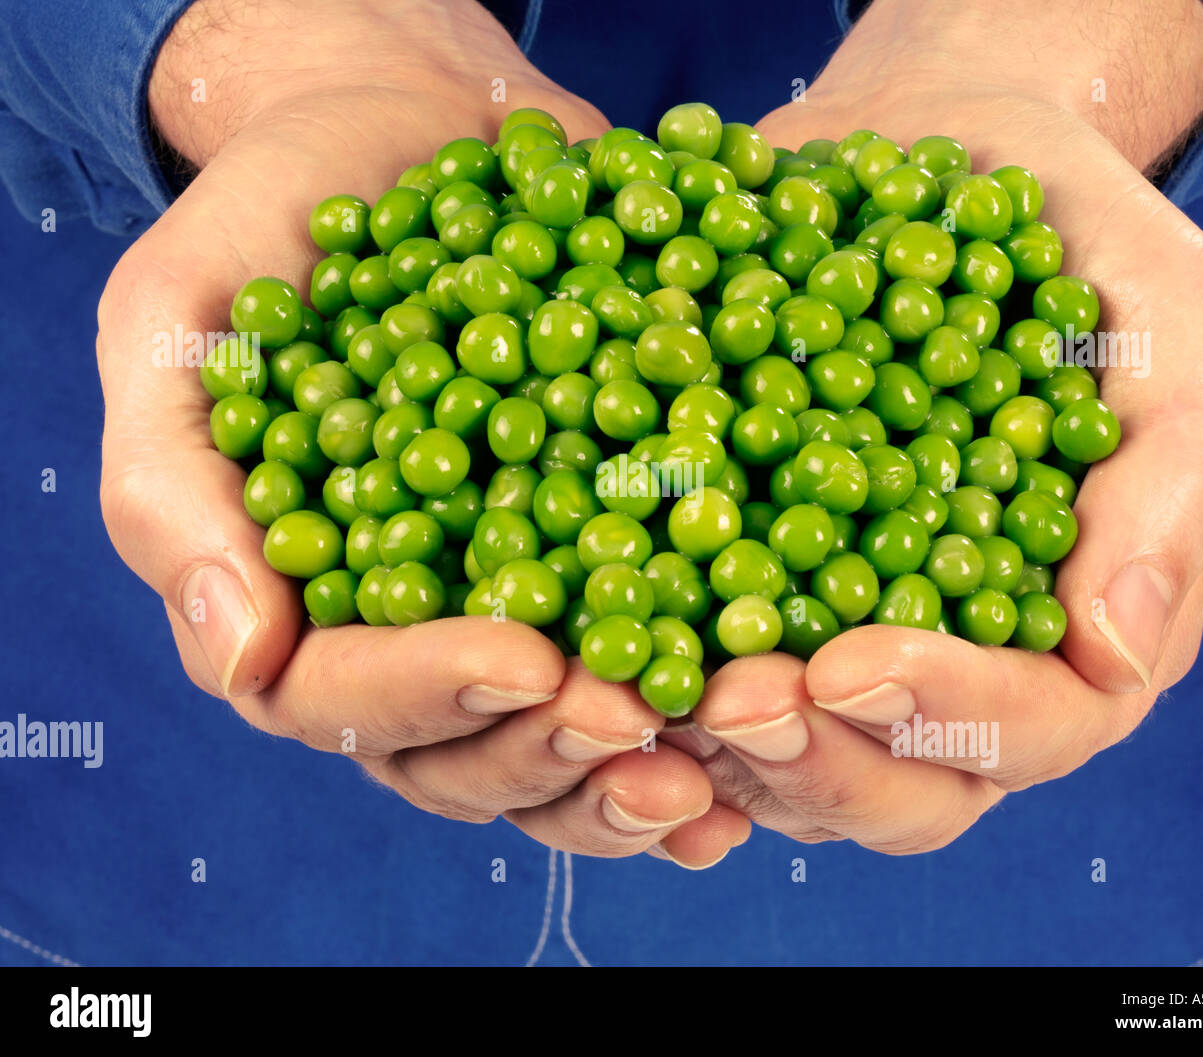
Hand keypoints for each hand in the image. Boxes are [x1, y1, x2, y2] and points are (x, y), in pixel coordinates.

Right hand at [97, 0, 748, 865]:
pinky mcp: (600, 570)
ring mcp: (508, 613)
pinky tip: (756, 743)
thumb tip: (237, 654)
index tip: (526, 659)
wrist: (407, 136)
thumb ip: (174, 482)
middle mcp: (403, 634)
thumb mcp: (180, 319)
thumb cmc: (277, 223)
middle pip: (460, 756)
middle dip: (548, 750)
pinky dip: (699, 721)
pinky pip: (646, 670)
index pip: (339, 694)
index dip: (430, 692)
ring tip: (711, 772)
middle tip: (636, 721)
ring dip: (628, 777)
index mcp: (296, 599)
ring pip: (555, 751)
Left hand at [666, 0, 1202, 850]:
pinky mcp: (750, 594)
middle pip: (899, 788)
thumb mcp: (1162, 318)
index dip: (946, 713)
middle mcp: (958, 667)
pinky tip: (587, 653)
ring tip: (641, 685)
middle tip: (730, 698)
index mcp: (1073, 627)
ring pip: (785, 760)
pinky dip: (645, 677)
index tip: (848, 663)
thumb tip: (1112, 648)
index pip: (1035, 724)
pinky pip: (697, 670)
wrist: (936, 155)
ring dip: (711, 744)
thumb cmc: (1071, 235)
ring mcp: (844, 642)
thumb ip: (1165, 476)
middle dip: (811, 756)